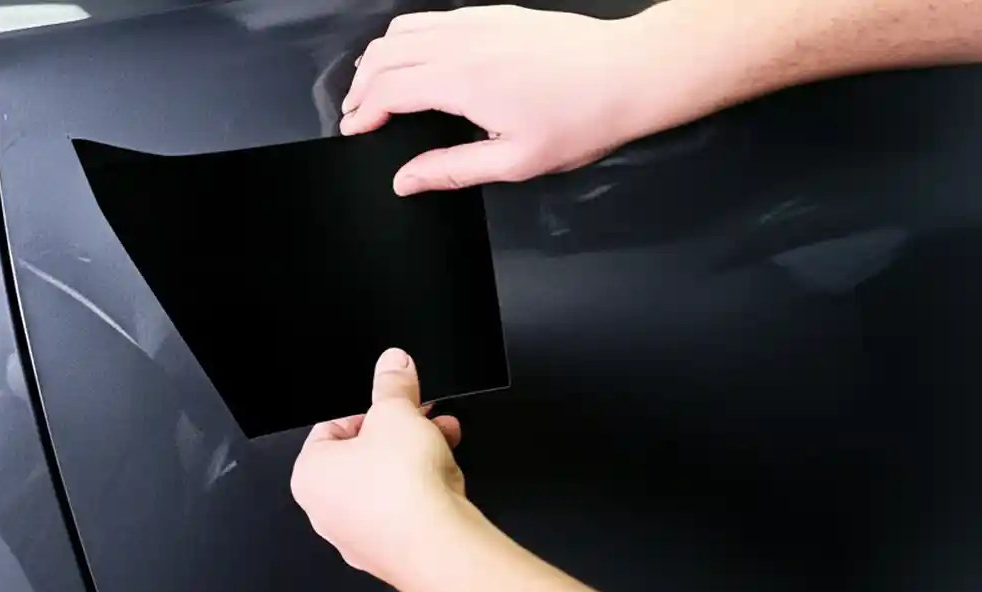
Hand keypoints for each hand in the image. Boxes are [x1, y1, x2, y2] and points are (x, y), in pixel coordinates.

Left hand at [290, 348, 471, 583]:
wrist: (437, 543)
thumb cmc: (400, 487)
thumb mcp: (396, 412)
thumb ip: (393, 385)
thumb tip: (393, 365)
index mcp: (309, 475)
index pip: (332, 428)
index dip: (368, 409)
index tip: (393, 401)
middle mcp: (326, 512)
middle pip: (364, 456)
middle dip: (400, 432)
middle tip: (422, 417)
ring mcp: (359, 537)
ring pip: (388, 484)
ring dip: (418, 456)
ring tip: (444, 437)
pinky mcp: (392, 552)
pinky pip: (406, 510)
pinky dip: (425, 489)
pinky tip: (447, 474)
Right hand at [340, 5, 664, 194]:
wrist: (631, 72)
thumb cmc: (582, 121)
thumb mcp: (515, 162)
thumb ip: (451, 170)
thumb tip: (404, 181)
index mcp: (463, 81)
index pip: (387, 90)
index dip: (361, 113)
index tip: (354, 132)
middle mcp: (463, 43)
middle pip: (385, 54)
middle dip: (361, 86)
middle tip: (356, 115)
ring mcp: (478, 22)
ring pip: (405, 29)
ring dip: (380, 59)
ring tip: (376, 88)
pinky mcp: (495, 14)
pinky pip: (434, 19)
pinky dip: (409, 40)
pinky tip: (416, 63)